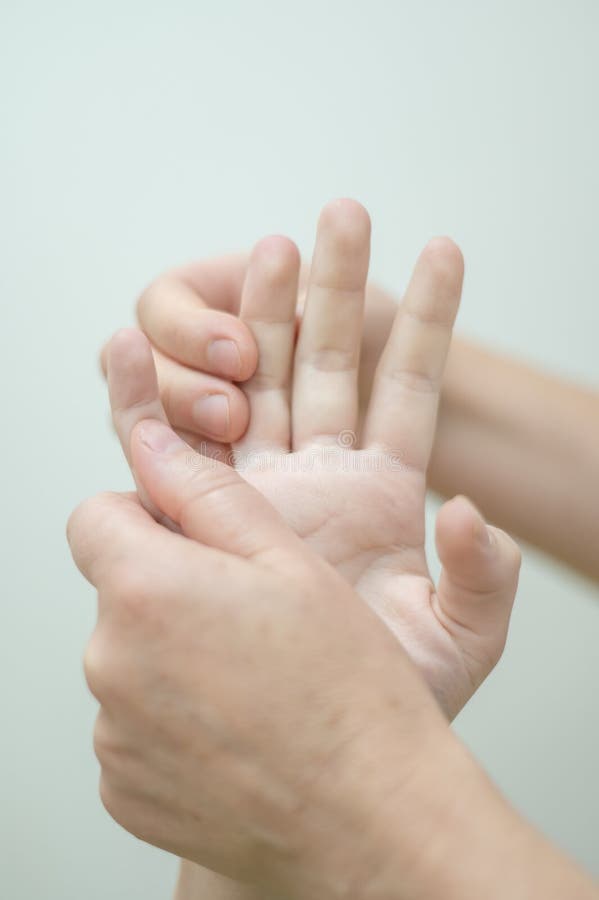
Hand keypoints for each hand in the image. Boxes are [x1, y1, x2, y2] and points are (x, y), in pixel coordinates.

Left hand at [67, 438, 458, 899]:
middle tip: (250, 620)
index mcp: (145, 589)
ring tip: (254, 681)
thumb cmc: (345, 685)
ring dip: (173, 657)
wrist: (370, 818)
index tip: (198, 545)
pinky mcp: (124, 790)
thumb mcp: (289, 562)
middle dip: (168, 591)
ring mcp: (113, 733)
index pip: (96, 517)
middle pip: (117, 593)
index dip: (147, 519)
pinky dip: (173, 721)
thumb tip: (147, 441)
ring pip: (128, 660)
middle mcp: (108, 660)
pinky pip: (134, 727)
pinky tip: (239, 731)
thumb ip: (206, 492)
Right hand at [106, 200, 519, 718]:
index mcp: (383, 492)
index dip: (427, 321)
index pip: (410, 388)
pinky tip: (144, 336)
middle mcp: (318, 476)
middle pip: (330, 362)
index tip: (442, 251)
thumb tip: (475, 516)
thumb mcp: (459, 644)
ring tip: (268, 249)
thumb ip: (482, 579)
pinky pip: (171, 441)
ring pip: (259, 381)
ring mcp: (260, 488)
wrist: (310, 753)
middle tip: (343, 214)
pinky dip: (153, 391)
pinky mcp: (202, 514)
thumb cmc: (386, 706)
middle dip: (336, 289)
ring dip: (261, 315)